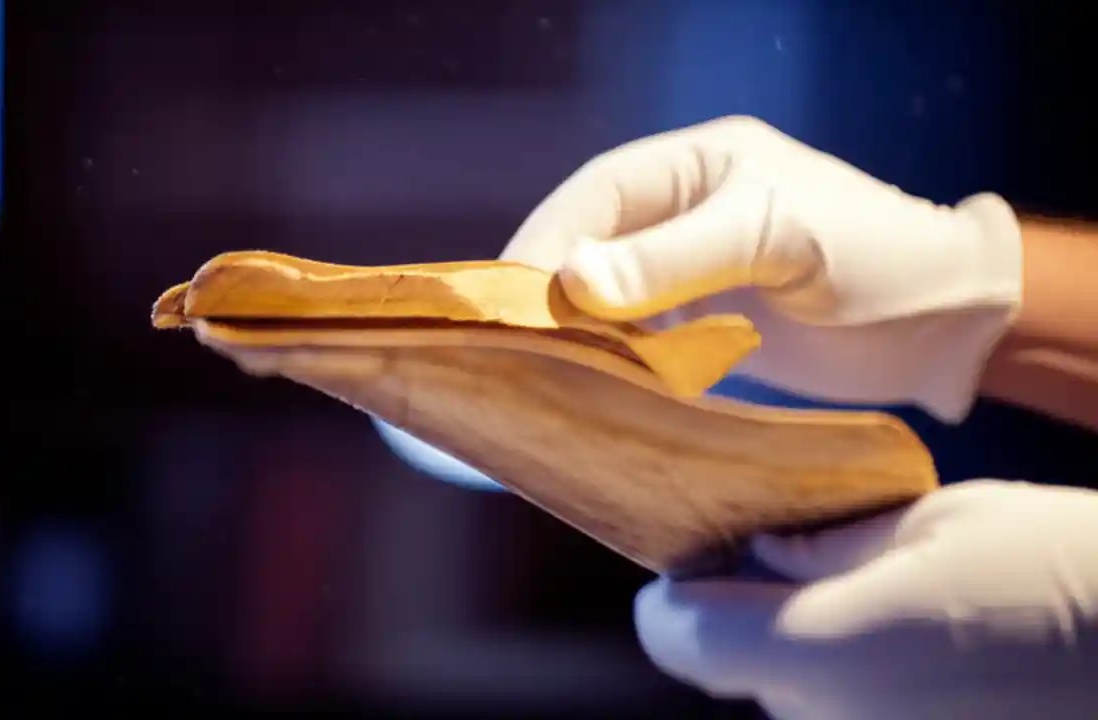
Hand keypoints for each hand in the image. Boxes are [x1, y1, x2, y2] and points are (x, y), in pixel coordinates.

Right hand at [501, 116, 1022, 421]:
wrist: (945, 323)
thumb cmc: (873, 254)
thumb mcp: (772, 238)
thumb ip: (673, 258)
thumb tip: (574, 282)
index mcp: (696, 167)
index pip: (597, 195)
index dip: (549, 240)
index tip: (514, 297)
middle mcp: (684, 216)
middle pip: (593, 247)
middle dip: (553, 293)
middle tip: (517, 345)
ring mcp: (693, 273)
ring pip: (610, 299)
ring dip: (580, 335)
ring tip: (546, 375)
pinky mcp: (706, 327)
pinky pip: (641, 342)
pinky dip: (617, 365)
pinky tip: (597, 391)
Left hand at [633, 479, 1097, 719]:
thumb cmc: (1073, 573)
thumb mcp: (945, 525)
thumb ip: (833, 546)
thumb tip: (765, 552)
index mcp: (826, 652)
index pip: (681, 635)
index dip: (674, 595)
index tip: (693, 560)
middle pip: (743, 670)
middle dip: (756, 614)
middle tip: (800, 557)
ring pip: (801, 702)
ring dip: (815, 655)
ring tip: (888, 606)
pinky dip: (866, 688)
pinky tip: (925, 653)